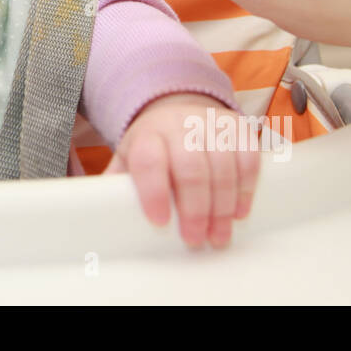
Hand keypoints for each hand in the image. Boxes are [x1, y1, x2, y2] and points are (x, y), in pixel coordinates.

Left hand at [104, 93, 259, 248]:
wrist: (177, 111)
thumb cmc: (152, 146)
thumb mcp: (129, 159)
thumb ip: (118, 186)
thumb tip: (102, 217)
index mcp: (148, 135)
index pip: (149, 160)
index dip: (154, 192)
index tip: (159, 222)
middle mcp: (179, 125)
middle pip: (191, 167)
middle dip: (195, 209)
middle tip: (195, 239)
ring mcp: (211, 123)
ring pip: (223, 165)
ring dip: (222, 206)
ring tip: (218, 235)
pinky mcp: (237, 127)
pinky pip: (248, 157)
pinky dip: (245, 188)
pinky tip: (238, 211)